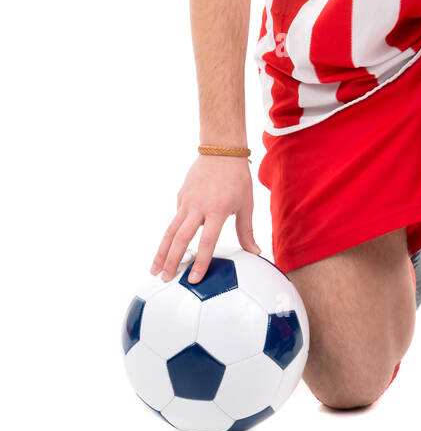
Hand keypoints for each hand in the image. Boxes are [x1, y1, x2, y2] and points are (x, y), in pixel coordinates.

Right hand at [150, 154, 260, 283]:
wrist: (220, 150)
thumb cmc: (237, 177)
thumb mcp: (246, 204)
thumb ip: (247, 230)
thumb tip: (255, 252)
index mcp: (217, 210)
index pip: (206, 242)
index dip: (200, 262)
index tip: (193, 280)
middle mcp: (198, 207)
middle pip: (180, 239)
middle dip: (171, 261)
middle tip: (165, 279)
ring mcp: (186, 201)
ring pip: (170, 230)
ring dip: (161, 251)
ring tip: (154, 269)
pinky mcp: (180, 196)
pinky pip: (177, 217)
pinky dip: (172, 232)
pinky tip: (170, 244)